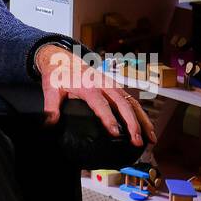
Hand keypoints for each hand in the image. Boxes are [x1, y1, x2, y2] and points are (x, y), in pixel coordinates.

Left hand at [33, 44, 156, 148]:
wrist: (64, 59)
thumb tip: (49, 123)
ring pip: (132, 103)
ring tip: (150, 139)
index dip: (109, 118)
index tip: (116, 132)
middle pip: (122, 104)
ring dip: (143, 120)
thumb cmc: (59, 75)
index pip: (100, 104)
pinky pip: (133, 101)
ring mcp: (113, 85)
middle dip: (132, 123)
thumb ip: (51, 106)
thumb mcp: (50, 89)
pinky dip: (142, 115)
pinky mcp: (117, 88)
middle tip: (137, 141)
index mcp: (88, 85)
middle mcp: (104, 85)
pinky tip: (148, 129)